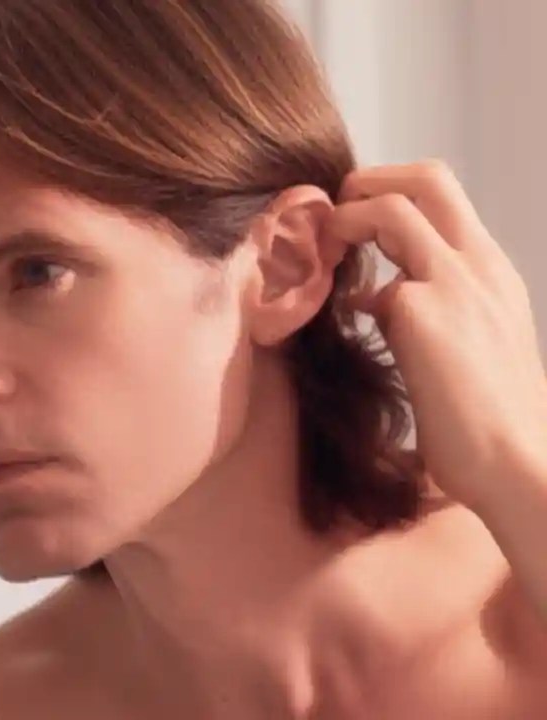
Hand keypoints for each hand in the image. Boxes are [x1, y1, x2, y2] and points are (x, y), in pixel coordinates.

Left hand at [326, 161, 546, 512]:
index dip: (391, 191)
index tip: (354, 220)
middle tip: (330, 215)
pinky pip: (370, 279)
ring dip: (345, 219)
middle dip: (366, 181)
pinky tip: (327, 312)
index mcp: (491, 271)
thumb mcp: (463, 343)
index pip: (444, 196)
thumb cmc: (488, 418)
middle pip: (427, 176)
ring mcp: (452, 283)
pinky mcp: (421, 313)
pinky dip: (340, 285)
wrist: (519, 462)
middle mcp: (478, 265)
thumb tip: (371, 298)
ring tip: (319, 252)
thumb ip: (422, 308)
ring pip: (392, 206)